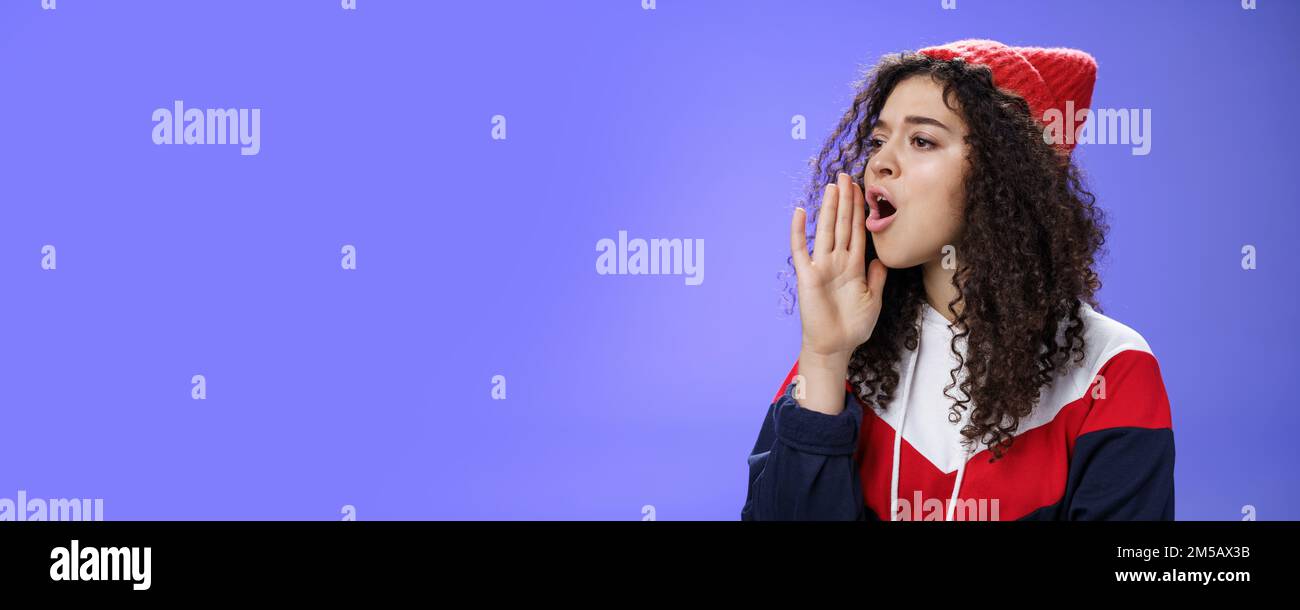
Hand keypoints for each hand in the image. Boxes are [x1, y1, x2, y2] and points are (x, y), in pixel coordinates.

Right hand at [790, 172, 887, 363]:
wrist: (835, 346)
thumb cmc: (853, 326)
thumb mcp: (874, 299)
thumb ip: (877, 278)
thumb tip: (882, 258)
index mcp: (854, 266)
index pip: (857, 231)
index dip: (860, 210)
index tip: (862, 189)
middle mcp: (837, 262)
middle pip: (842, 225)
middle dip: (845, 200)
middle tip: (846, 176)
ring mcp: (821, 267)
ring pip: (826, 231)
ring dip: (829, 208)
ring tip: (832, 186)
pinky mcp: (808, 276)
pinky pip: (802, 250)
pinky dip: (799, 232)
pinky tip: (801, 213)